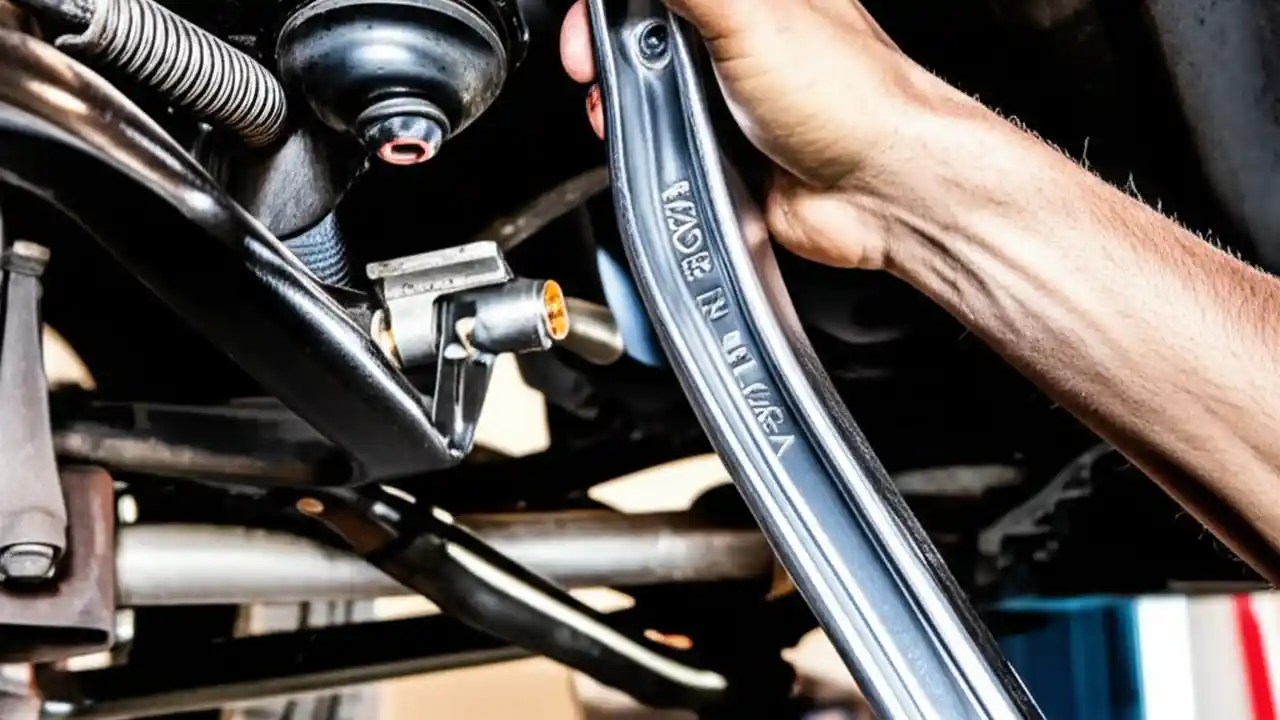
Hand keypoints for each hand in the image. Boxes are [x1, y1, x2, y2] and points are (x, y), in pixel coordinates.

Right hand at [560, 0, 1010, 269]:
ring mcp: (731, 85)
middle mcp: (744, 28)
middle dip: (610, 42)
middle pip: (646, 22)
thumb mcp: (750, 13)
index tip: (594, 21)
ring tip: (616, 105)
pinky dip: (643, 134)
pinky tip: (644, 138)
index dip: (615, 0)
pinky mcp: (724, 139)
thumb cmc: (848, 98)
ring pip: (649, 77)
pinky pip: (664, 129)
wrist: (878, 192)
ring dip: (621, 93)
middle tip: (592, 62)